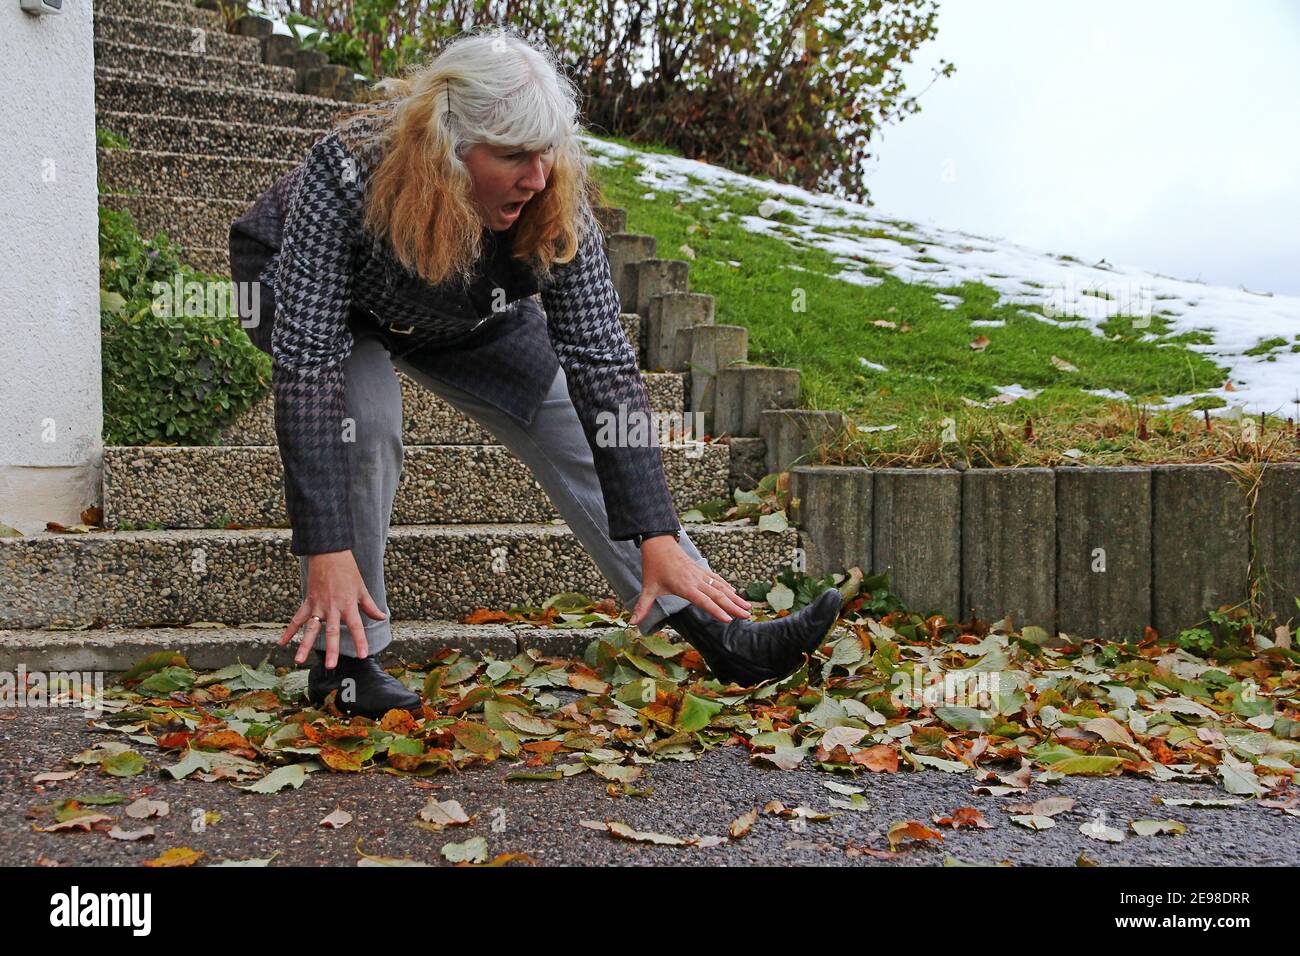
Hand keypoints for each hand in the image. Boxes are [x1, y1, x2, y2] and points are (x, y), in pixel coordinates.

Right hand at [277, 549, 387, 667]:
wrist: (329, 554)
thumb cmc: (348, 571)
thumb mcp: (362, 588)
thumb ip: (370, 606)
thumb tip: (382, 617)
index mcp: (348, 604)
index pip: (356, 626)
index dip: (360, 641)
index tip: (362, 655)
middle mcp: (332, 607)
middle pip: (331, 632)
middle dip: (331, 649)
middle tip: (330, 666)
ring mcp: (318, 605)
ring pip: (310, 628)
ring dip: (304, 645)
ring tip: (298, 660)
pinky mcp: (308, 602)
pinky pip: (297, 618)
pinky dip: (289, 630)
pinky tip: (281, 643)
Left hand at [627, 536, 751, 626]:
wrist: (659, 543)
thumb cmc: (654, 566)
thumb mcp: (648, 587)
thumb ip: (642, 607)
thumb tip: (631, 623)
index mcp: (684, 586)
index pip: (703, 601)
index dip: (716, 610)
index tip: (728, 619)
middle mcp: (696, 580)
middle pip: (718, 595)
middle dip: (733, 606)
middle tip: (746, 616)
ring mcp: (700, 574)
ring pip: (721, 587)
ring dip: (735, 597)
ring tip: (747, 607)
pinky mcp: (701, 570)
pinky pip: (717, 579)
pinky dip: (728, 587)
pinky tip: (735, 593)